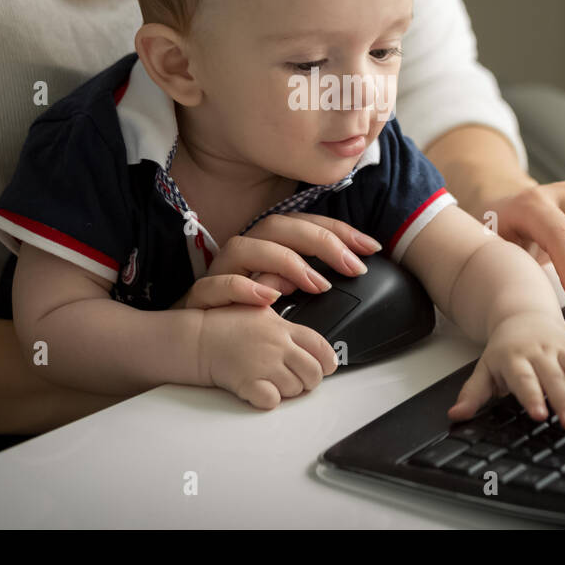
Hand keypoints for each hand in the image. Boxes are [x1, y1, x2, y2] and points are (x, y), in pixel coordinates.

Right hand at [175, 212, 382, 309]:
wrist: (194, 341)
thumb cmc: (242, 315)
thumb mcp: (282, 294)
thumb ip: (307, 279)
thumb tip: (348, 274)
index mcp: (264, 245)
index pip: (302, 223)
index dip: (338, 230)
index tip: (370, 247)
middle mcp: (242, 251)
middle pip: (277, 227)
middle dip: (318, 242)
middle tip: (351, 267)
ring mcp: (220, 271)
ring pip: (245, 247)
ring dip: (283, 261)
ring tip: (315, 283)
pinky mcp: (201, 296)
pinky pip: (217, 285)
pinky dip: (242, 288)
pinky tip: (268, 298)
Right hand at [197, 304, 339, 409]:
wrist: (195, 339)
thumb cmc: (223, 325)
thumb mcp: (258, 310)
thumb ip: (285, 319)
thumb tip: (304, 325)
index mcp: (283, 327)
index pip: (320, 346)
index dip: (328, 361)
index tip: (326, 366)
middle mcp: (278, 346)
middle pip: (313, 373)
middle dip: (309, 381)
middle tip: (296, 379)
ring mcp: (265, 365)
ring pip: (295, 390)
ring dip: (287, 391)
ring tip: (271, 380)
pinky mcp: (249, 383)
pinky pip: (273, 401)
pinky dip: (268, 399)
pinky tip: (259, 389)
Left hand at [446, 310, 564, 426]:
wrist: (522, 315)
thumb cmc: (504, 350)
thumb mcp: (485, 369)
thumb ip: (473, 394)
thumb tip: (456, 415)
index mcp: (513, 358)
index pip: (523, 379)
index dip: (531, 396)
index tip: (539, 414)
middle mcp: (538, 351)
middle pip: (552, 376)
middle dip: (563, 398)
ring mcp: (559, 348)